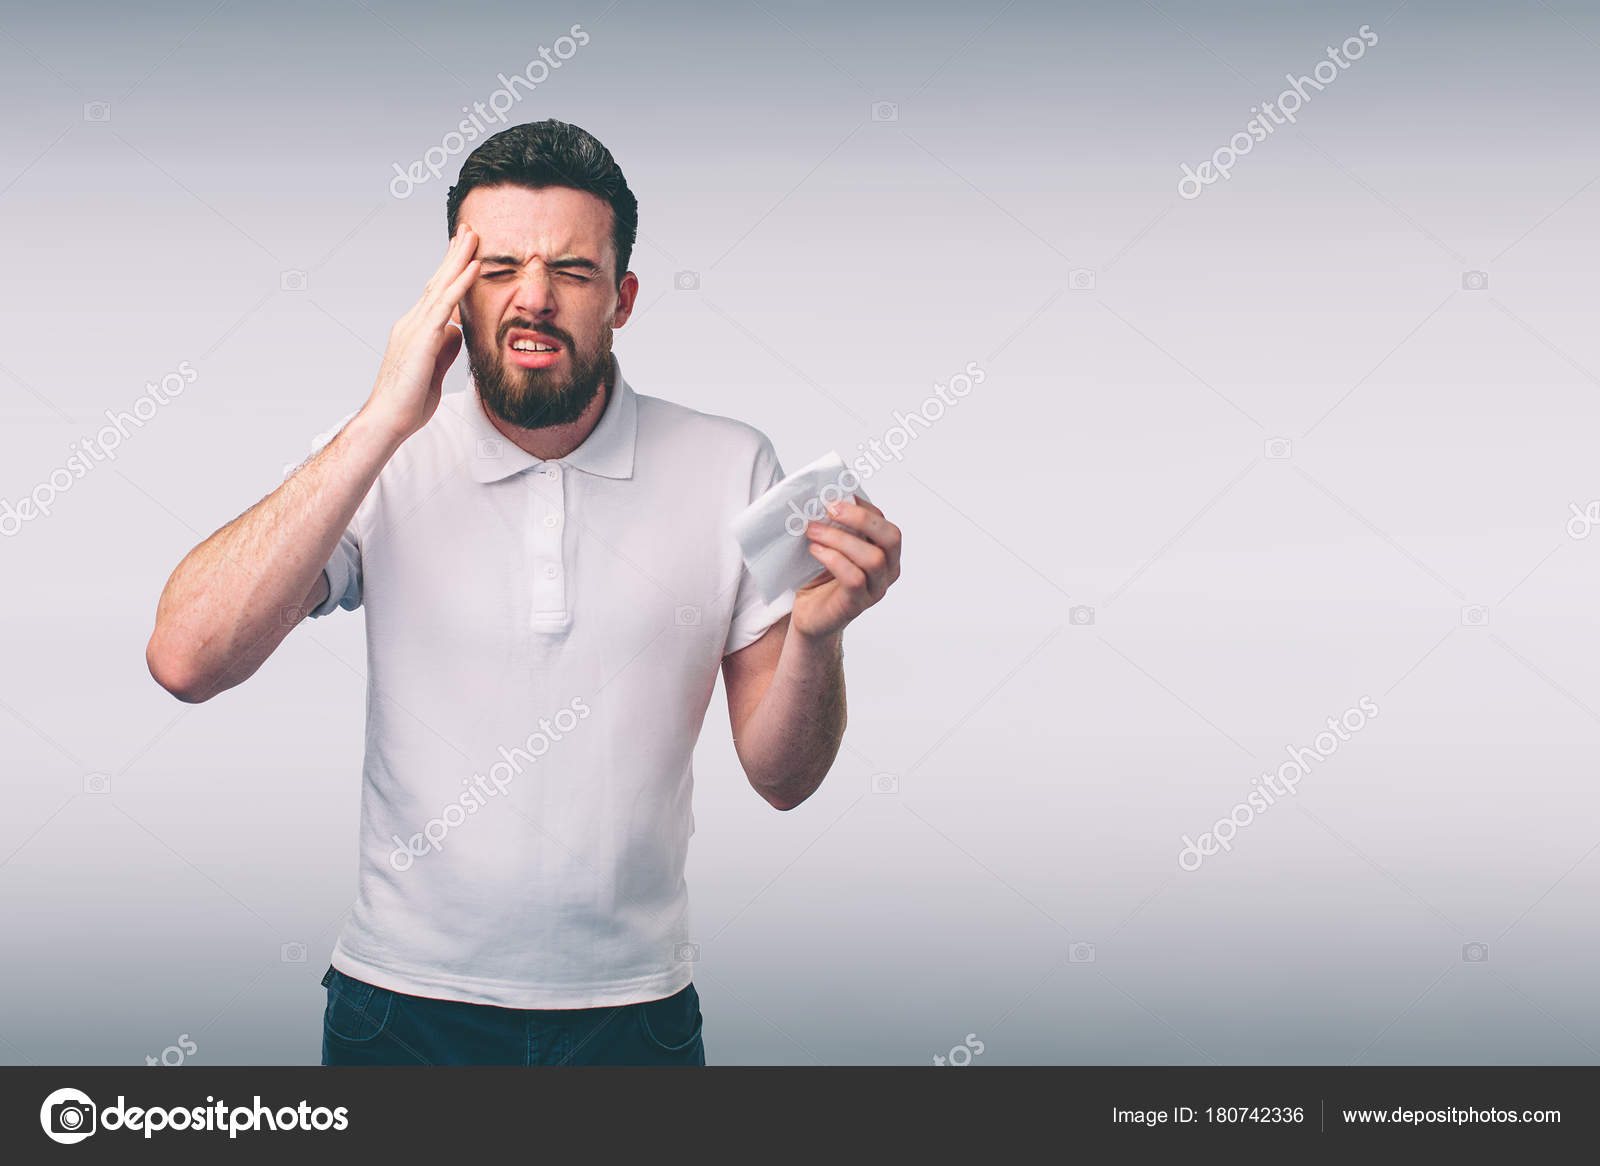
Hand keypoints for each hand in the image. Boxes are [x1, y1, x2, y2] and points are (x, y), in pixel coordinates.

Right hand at [362, 226, 479, 440]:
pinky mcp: (423, 338)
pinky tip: (473, 266)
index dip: (449, 271)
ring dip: (458, 258)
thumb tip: (456, 331)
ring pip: (441, 285)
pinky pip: (445, 304)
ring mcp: (415, 328)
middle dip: (453, 254)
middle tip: (467, 229)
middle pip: (436, 281)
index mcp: (415, 331)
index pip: (435, 294)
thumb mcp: (434, 371)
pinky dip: (460, 283)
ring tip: (472, 235)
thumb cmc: (408, 402)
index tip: (462, 251)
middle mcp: (412, 323)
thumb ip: (444, 349)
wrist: (389, 420)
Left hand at [792, 499, 901, 639]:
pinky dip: (834, 560)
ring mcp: (876, 589)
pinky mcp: (857, 604)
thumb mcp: (834, 546)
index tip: (836, 498)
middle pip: (891, 538)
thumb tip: (827, 499)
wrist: (811, 614)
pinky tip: (815, 551)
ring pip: (873, 558)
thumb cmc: (822, 577)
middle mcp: (888, 571)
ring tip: (813, 531)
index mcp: (886, 553)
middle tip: (830, 509)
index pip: (885, 523)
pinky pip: (855, 579)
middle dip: (861, 519)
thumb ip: (839, 527)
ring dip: (840, 539)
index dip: (863, 507)